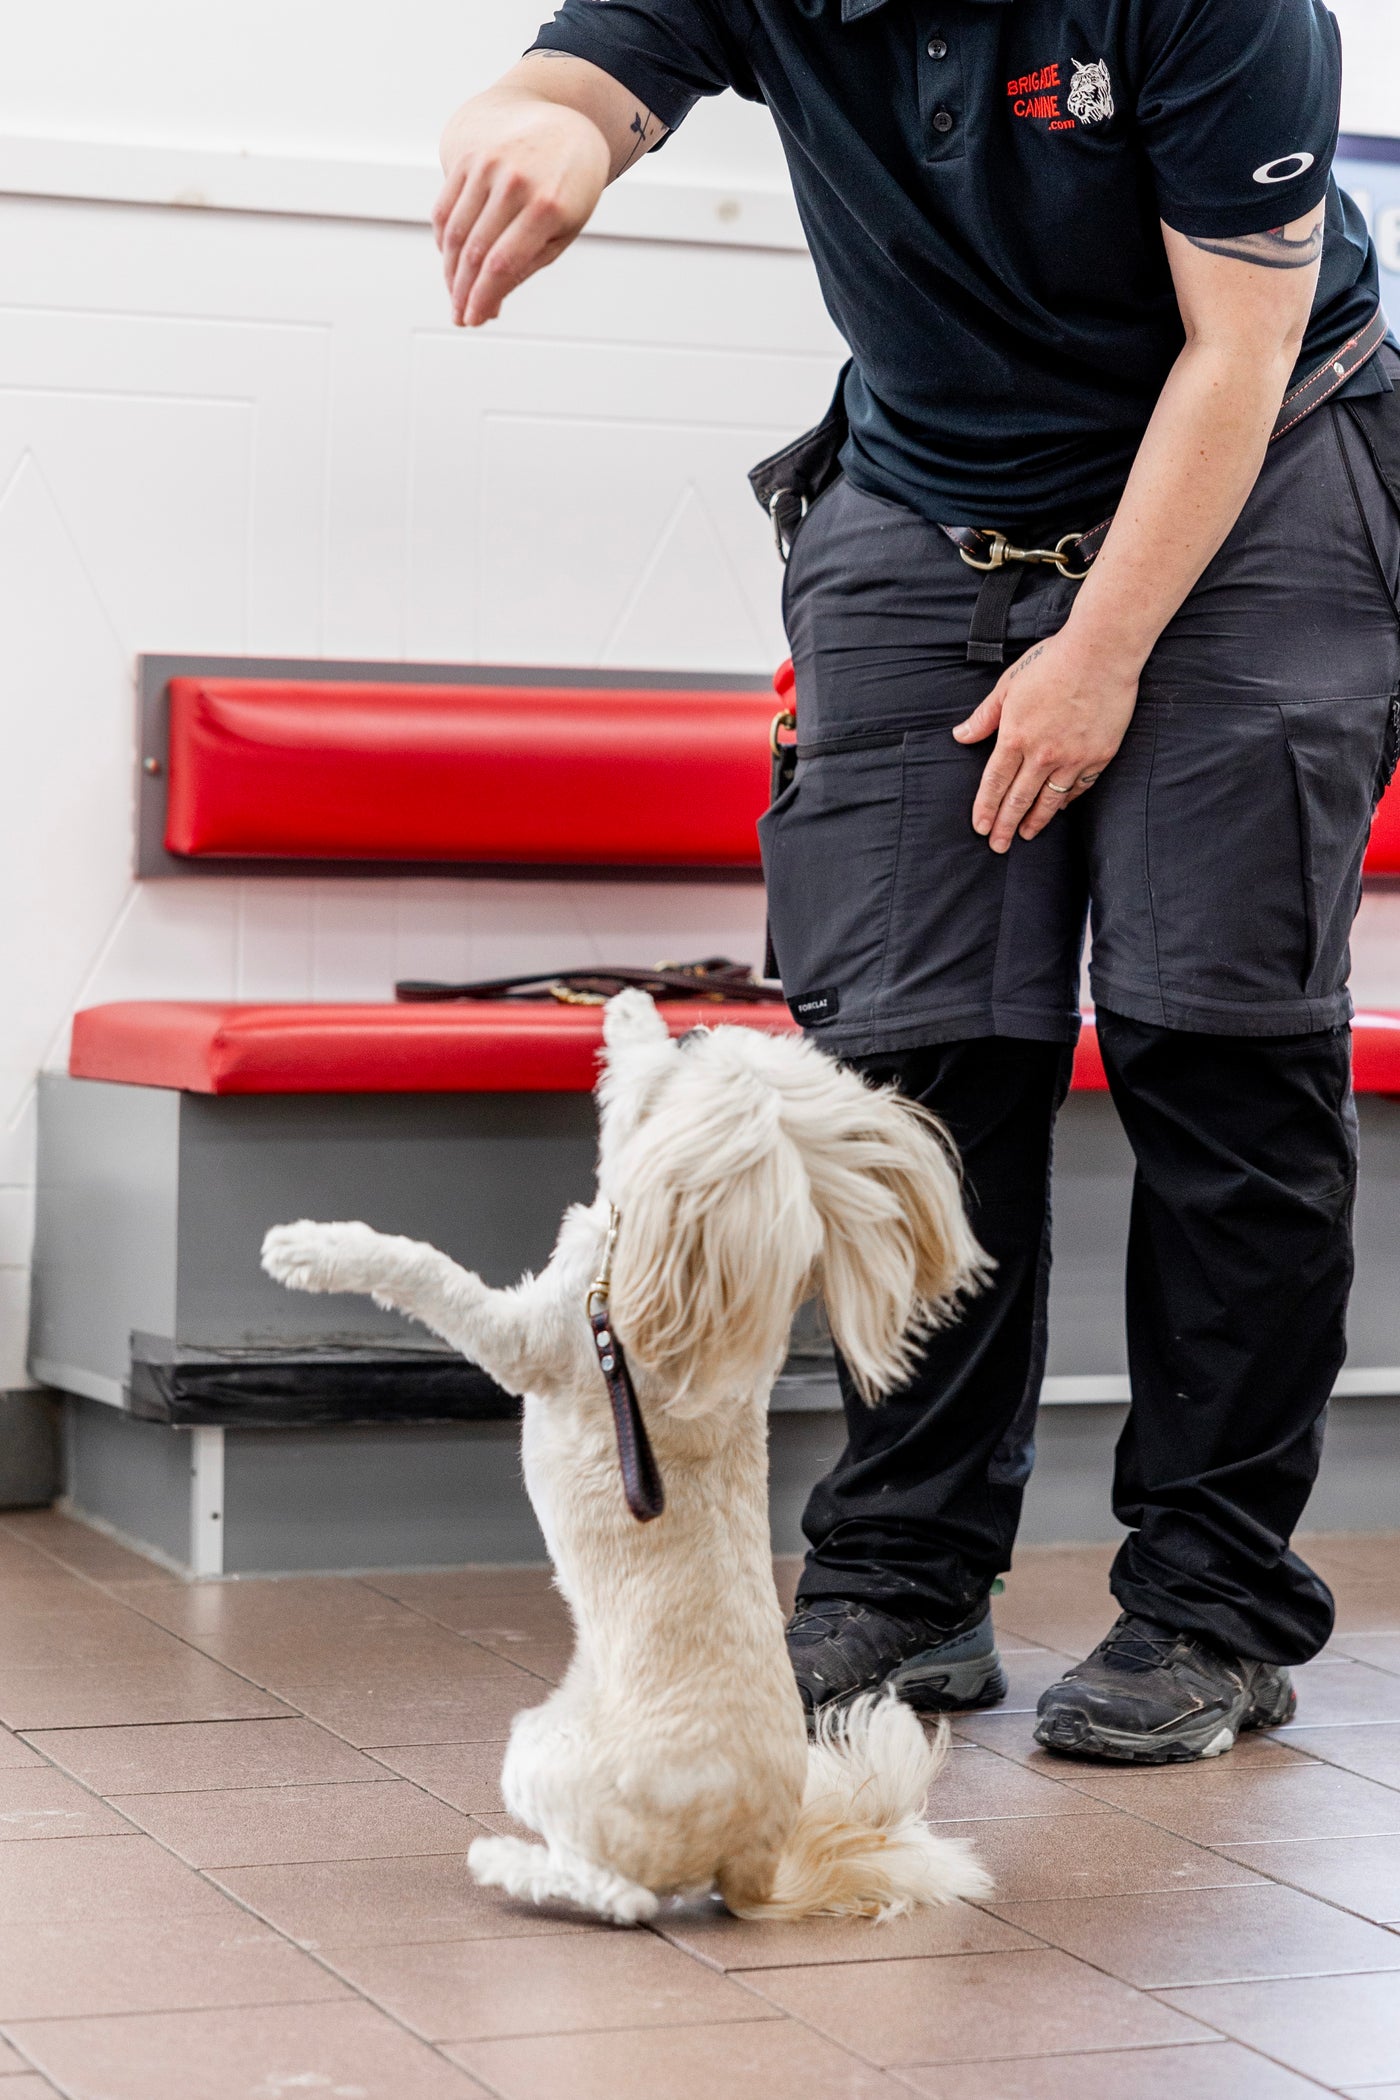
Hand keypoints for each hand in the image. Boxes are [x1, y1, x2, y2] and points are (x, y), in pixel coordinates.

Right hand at [433, 93, 609, 326]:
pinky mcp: (466, 156)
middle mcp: (514, 180)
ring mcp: (487, 164)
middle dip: (463, 291)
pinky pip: (445, 208)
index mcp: (547, 204)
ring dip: (450, 271)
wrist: (557, 114)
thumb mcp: (563, 227)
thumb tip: (488, 307)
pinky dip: (444, 241)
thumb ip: (527, 264)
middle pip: (475, 252)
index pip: (502, 264)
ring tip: (455, 295)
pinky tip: (450, 261)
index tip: (473, 320)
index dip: (482, 297)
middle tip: (459, 316)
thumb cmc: (567, 183)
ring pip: (455, 232)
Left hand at [952, 629, 1139, 851]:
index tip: (980, 827)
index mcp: (1016, 736)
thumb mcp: (1008, 685)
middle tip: (997, 847)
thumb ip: (985, 716)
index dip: (985, 808)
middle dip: (1005, 826)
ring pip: (1049, 800)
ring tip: (1025, 835)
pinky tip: (1056, 809)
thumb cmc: (1052, 662)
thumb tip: (960, 736)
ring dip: (1035, 821)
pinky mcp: (1099, 756)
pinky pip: (1079, 788)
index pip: (994, 783)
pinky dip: (1065, 802)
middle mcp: (1042, 754)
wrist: (1101, 653)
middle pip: (1019, 799)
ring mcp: (1073, 758)